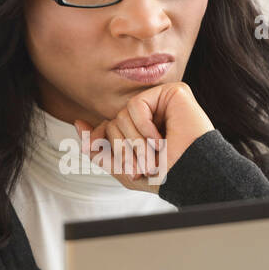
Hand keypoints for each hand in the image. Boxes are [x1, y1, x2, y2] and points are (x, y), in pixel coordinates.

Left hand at [73, 82, 214, 193]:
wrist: (190, 176)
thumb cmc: (164, 177)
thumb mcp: (123, 168)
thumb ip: (99, 148)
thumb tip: (78, 125)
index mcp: (143, 128)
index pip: (110, 126)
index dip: (100, 138)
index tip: (95, 147)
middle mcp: (153, 112)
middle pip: (114, 121)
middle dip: (123, 148)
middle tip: (143, 167)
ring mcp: (163, 101)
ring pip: (122, 114)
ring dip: (134, 141)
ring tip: (154, 155)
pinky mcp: (173, 92)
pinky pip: (136, 104)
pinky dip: (143, 126)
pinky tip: (159, 138)